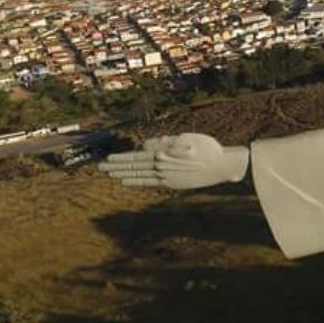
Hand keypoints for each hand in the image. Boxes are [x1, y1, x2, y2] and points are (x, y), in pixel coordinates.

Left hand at [99, 133, 249, 189]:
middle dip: (116, 167)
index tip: (107, 159)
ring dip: (123, 174)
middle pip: (134, 167)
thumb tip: (145, 148)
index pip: (136, 158)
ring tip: (110, 174)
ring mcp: (166, 177)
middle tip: (100, 168)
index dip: (121, 159)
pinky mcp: (172, 183)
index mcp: (163, 155)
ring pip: (139, 175)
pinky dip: (136, 182)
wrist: (222, 166)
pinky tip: (127, 182)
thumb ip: (164, 143)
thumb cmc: (207, 149)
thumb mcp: (186, 139)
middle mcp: (161, 168)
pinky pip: (149, 182)